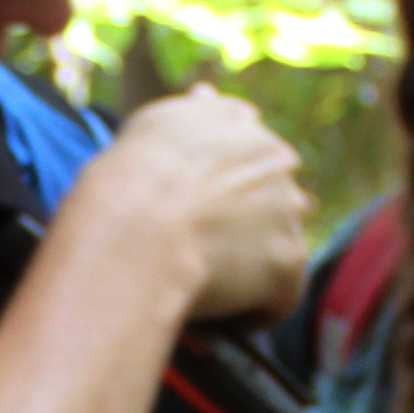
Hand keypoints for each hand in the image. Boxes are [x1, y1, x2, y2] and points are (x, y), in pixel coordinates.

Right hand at [68, 86, 311, 325]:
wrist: (134, 225)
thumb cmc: (125, 180)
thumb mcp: (153, 125)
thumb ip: (190, 114)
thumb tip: (207, 93)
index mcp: (240, 123)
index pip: (251, 155)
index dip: (229, 189)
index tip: (204, 212)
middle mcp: (275, 159)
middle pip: (274, 197)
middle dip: (250, 223)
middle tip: (207, 250)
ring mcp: (286, 210)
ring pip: (281, 243)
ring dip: (256, 265)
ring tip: (215, 286)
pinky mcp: (288, 261)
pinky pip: (283, 295)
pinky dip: (260, 311)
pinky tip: (231, 319)